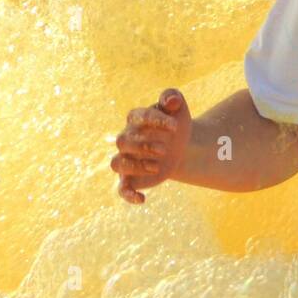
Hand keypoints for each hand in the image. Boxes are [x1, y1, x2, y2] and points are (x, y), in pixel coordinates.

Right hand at [112, 89, 192, 203]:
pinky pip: (121, 188)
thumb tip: (171, 100)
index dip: (156, 120)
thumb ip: (173, 97)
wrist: (180, 146)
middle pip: (123, 141)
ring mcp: (127, 159)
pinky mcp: (131, 178)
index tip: (176, 127)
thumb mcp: (179, 109)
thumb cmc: (175, 124)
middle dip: (143, 145)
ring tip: (157, 166)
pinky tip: (142, 199)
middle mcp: (126, 138)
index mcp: (136, 118)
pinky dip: (128, 195)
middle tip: (165, 149)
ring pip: (117, 163)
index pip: (139, 116)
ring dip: (135, 166)